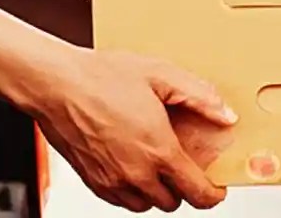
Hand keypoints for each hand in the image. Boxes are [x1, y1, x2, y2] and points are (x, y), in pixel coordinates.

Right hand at [33, 48, 237, 211]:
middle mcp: (136, 173)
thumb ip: (199, 96)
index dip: (213, 195)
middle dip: (183, 189)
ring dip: (156, 191)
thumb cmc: (100, 77)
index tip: (216, 189)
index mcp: (158, 150)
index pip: (197, 193)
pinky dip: (132, 190)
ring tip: (156, 164)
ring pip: (145, 205)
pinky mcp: (92, 181)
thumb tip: (225, 114)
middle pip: (172, 203)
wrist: (55, 84)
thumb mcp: (160, 75)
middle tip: (184, 166)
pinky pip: (120, 200)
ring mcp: (112, 180)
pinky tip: (131, 164)